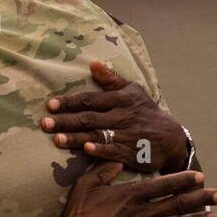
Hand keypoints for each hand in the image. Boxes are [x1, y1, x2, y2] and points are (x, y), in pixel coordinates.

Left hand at [41, 60, 186, 172]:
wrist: (171, 138)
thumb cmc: (146, 112)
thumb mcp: (133, 91)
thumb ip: (111, 79)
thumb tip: (93, 63)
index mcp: (120, 99)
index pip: (90, 99)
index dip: (69, 102)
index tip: (50, 105)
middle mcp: (121, 116)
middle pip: (89, 118)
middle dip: (66, 120)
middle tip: (45, 123)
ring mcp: (125, 135)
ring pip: (97, 135)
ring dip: (76, 137)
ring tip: (56, 139)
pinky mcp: (130, 152)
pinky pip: (113, 150)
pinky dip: (100, 149)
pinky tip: (86, 149)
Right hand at [55, 164, 216, 216]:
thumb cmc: (76, 216)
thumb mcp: (86, 186)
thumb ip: (104, 170)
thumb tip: (117, 159)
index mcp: (131, 195)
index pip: (165, 185)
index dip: (185, 180)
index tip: (200, 176)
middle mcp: (142, 214)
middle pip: (178, 204)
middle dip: (202, 198)